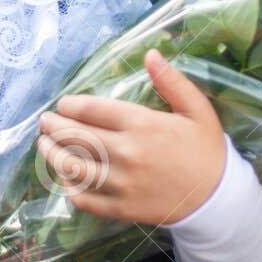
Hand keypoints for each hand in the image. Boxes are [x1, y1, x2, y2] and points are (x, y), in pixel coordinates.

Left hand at [36, 47, 226, 226]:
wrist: (217, 197)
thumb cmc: (206, 149)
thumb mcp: (197, 109)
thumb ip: (172, 81)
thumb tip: (150, 54)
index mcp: (142, 125)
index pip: (92, 110)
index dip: (70, 105)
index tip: (63, 104)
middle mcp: (126, 153)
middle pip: (76, 137)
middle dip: (54, 127)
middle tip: (45, 122)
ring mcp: (121, 183)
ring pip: (73, 168)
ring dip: (52, 155)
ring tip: (44, 146)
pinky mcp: (121, 208)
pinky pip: (85, 199)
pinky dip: (70, 188)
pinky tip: (66, 179)